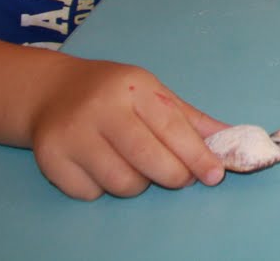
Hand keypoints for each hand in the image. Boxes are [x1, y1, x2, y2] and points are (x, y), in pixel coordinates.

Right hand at [28, 56, 227, 200]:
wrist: (53, 90)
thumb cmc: (115, 93)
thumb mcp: (154, 93)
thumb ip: (190, 119)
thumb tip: (230, 139)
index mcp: (133, 86)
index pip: (171, 127)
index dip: (196, 155)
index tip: (215, 174)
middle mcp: (100, 108)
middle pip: (146, 158)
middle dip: (173, 175)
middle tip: (182, 178)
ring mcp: (72, 134)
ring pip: (120, 182)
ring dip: (138, 184)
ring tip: (138, 167)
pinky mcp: (50, 159)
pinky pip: (91, 193)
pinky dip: (104, 189)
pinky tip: (103, 167)